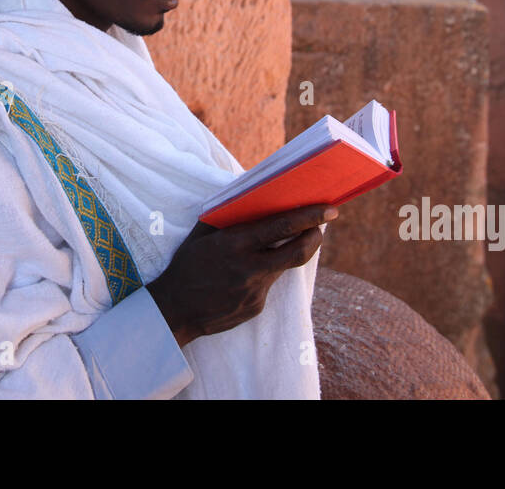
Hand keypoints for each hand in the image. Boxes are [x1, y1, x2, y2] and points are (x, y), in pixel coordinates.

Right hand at [146, 204, 336, 346]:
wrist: (174, 311)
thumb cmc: (187, 265)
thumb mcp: (201, 234)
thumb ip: (227, 216)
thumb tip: (250, 194)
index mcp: (234, 244)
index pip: (281, 227)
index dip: (308, 217)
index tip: (329, 209)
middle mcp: (249, 268)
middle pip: (298, 252)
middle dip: (316, 235)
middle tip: (323, 224)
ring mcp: (255, 290)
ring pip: (285, 267)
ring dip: (292, 251)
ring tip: (295, 238)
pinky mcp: (256, 307)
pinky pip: (268, 284)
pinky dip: (267, 272)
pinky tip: (251, 272)